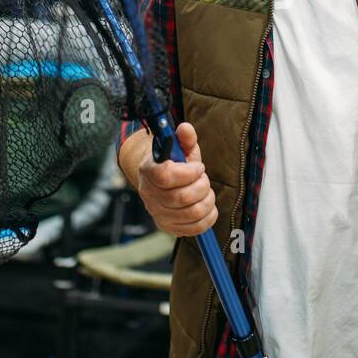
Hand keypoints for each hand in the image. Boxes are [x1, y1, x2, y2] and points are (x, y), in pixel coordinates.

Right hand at [134, 122, 216, 237]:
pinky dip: (209, 216)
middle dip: (202, 186)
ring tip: (206, 191)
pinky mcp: (168, 226)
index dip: (189, 172)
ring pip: (192, 213)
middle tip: (203, 179)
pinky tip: (207, 206)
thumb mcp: (179, 147)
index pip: (166, 176)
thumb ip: (185, 138)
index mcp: (148, 171)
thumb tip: (186, 128)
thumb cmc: (173, 163)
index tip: (198, 167)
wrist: (159, 181)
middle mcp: (149, 195)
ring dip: (208, 200)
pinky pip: (196, 228)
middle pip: (183, 197)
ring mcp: (158, 213)